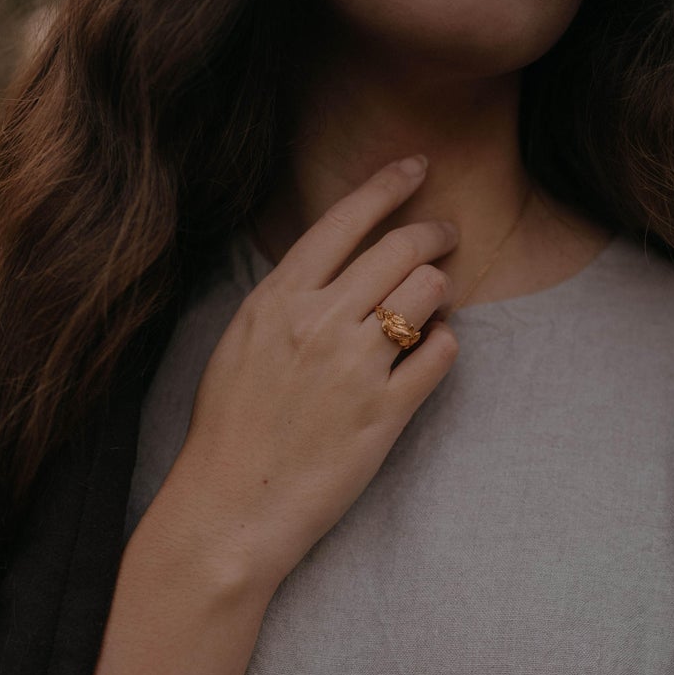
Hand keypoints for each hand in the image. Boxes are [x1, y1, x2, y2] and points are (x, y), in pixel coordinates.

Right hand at [162, 155, 459, 592]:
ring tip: (434, 301)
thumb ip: (284, 302)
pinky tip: (433, 350)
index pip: (343, 220)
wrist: (231, 506)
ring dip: (440, 289)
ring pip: (427, 293)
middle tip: (446, 237)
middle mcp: (319, 322)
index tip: (418, 167)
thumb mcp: (240, 344)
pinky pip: (442, 354)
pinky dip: (446, 343)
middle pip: (399, 249)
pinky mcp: (384, 413)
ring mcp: (355, 367)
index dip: (388, 184)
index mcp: (276, 299)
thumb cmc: (227, 430)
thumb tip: (332, 274)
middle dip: (433, 234)